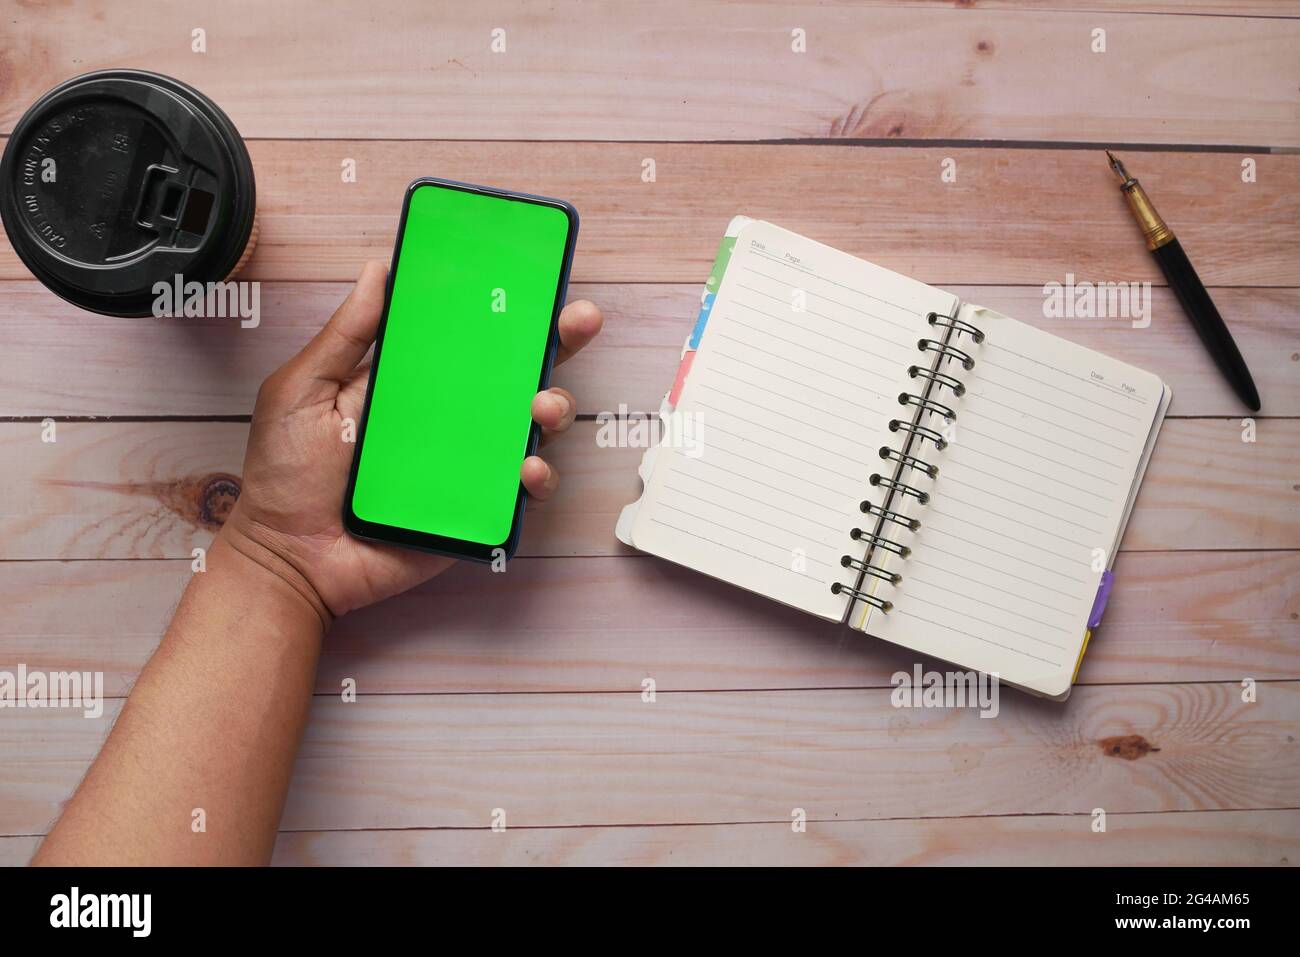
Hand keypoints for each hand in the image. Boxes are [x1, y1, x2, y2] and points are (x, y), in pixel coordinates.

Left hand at [219, 261, 602, 623]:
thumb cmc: (286, 476)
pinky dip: (536, 478)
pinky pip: (521, 493)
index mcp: (413, 382)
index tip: (536, 278)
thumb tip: (379, 271)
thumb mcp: (303, 389)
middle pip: (517, 374)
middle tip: (579, 320)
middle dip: (558, 343)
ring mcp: (467, 465)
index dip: (507, 308)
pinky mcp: (475, 511)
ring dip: (552, 408)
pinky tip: (526, 468)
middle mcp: (450, 418)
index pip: (470, 336)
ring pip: (531, 429)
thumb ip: (345, 335)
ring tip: (542, 406)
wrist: (287, 557)